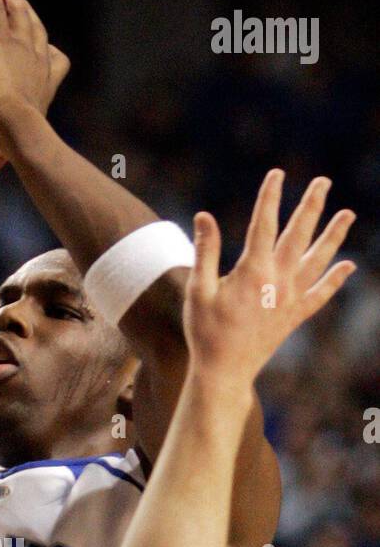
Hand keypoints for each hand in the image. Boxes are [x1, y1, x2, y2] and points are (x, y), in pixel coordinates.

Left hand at [0, 0, 68, 157]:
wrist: (19, 125)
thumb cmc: (17, 140)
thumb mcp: (17, 139)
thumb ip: (8, 139)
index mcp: (47, 82)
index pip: (56, 61)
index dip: (52, 53)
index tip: (49, 50)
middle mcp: (40, 59)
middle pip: (38, 28)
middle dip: (30, 13)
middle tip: (20, 2)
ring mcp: (23, 47)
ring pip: (20, 12)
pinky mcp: (3, 41)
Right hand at [184, 170, 355, 386]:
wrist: (224, 372)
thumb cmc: (205, 332)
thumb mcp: (198, 290)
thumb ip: (205, 251)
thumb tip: (204, 216)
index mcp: (253, 271)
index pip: (264, 224)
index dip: (270, 196)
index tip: (277, 174)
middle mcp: (278, 281)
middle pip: (299, 234)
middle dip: (311, 205)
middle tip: (323, 181)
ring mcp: (290, 299)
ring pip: (318, 260)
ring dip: (334, 236)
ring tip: (348, 214)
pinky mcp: (294, 316)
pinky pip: (320, 295)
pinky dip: (334, 280)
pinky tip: (348, 266)